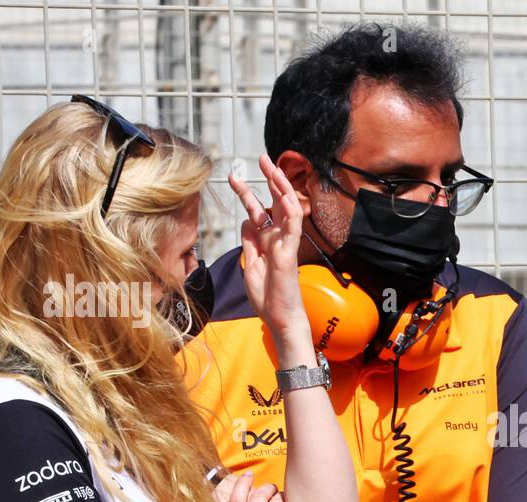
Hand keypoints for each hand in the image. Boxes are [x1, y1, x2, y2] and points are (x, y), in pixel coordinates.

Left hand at [228, 154, 310, 352]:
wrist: (279, 318)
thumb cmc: (268, 296)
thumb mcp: (251, 264)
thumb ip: (250, 242)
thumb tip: (246, 221)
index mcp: (266, 241)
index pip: (257, 210)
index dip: (247, 193)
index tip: (234, 177)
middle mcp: (277, 239)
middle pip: (274, 203)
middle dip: (268, 180)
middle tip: (261, 157)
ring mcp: (285, 245)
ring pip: (286, 210)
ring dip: (280, 188)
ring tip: (273, 167)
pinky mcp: (289, 254)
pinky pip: (292, 229)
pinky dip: (290, 212)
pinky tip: (286, 196)